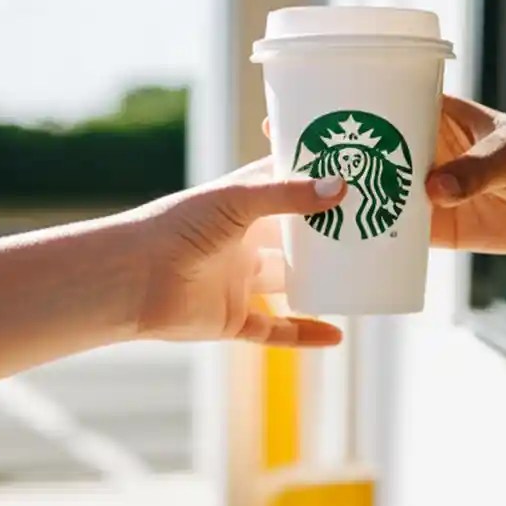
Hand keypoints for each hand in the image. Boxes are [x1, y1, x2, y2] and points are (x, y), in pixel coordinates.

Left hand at [132, 158, 346, 345]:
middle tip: (375, 227)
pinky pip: (276, 330)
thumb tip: (340, 188)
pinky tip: (337, 336)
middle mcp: (243, 242)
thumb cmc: (176, 226)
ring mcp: (239, 281)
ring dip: (322, 284)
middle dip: (329, 236)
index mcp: (242, 206)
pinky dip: (305, 334)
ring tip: (364, 280)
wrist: (131, 279)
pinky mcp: (234, 319)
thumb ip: (288, 195)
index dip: (316, 177)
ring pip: (290, 283)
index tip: (356, 170)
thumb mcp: (237, 200)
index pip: (286, 185)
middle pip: (295, 238)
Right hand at [264, 97, 505, 253]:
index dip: (338, 106)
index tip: (294, 110)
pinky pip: (399, 235)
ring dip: (342, 203)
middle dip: (325, 157)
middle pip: (365, 152)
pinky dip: (372, 243)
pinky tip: (337, 252)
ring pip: (375, 195)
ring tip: (292, 212)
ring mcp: (431, 191)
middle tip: (275, 166)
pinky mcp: (444, 228)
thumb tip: (431, 190)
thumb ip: (475, 172)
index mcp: (438, 117)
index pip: (379, 103)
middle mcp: (426, 152)